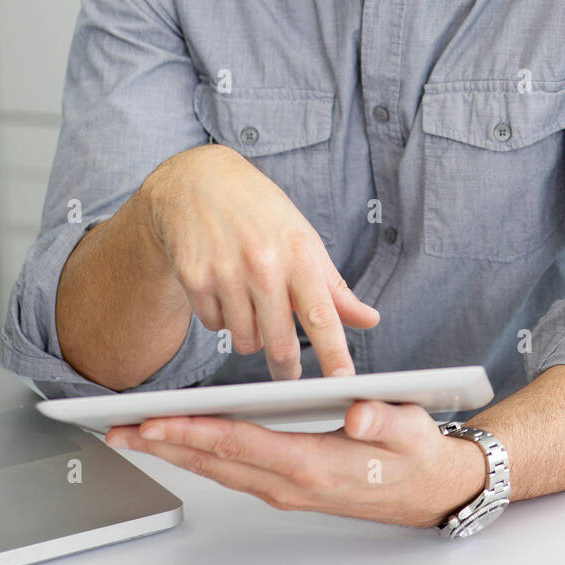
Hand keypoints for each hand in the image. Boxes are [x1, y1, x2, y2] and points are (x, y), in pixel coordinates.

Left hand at [106, 401, 488, 528]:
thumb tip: (356, 416)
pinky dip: (198, 455)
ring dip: (173, 452)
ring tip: (134, 433)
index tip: (155, 422)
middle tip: (118, 428)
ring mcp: (285, 487)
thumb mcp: (409, 430)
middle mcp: (289, 482)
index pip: (239, 445)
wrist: (430, 490)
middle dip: (163, 444)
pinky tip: (181, 442)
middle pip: (214, 462)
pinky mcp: (286, 483)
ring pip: (217, 469)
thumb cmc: (415, 454)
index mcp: (312, 464)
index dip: (194, 432)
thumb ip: (381, 420)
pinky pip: (231, 470)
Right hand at [141, 143, 378, 380]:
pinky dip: (221, 317)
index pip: (322, 314)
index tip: (344, 383)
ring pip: (245, 340)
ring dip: (250, 333)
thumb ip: (334, 286)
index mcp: (298, 252)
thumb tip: (370, 320)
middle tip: (288, 374)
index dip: (335, 354)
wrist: (197, 181)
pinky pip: (214, 326)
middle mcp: (263, 264)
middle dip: (286, 368)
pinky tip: (222, 288)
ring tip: (249, 301)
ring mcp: (226, 272)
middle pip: (280, 344)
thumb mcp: (303, 238)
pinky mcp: (194, 279)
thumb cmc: (260, 212)